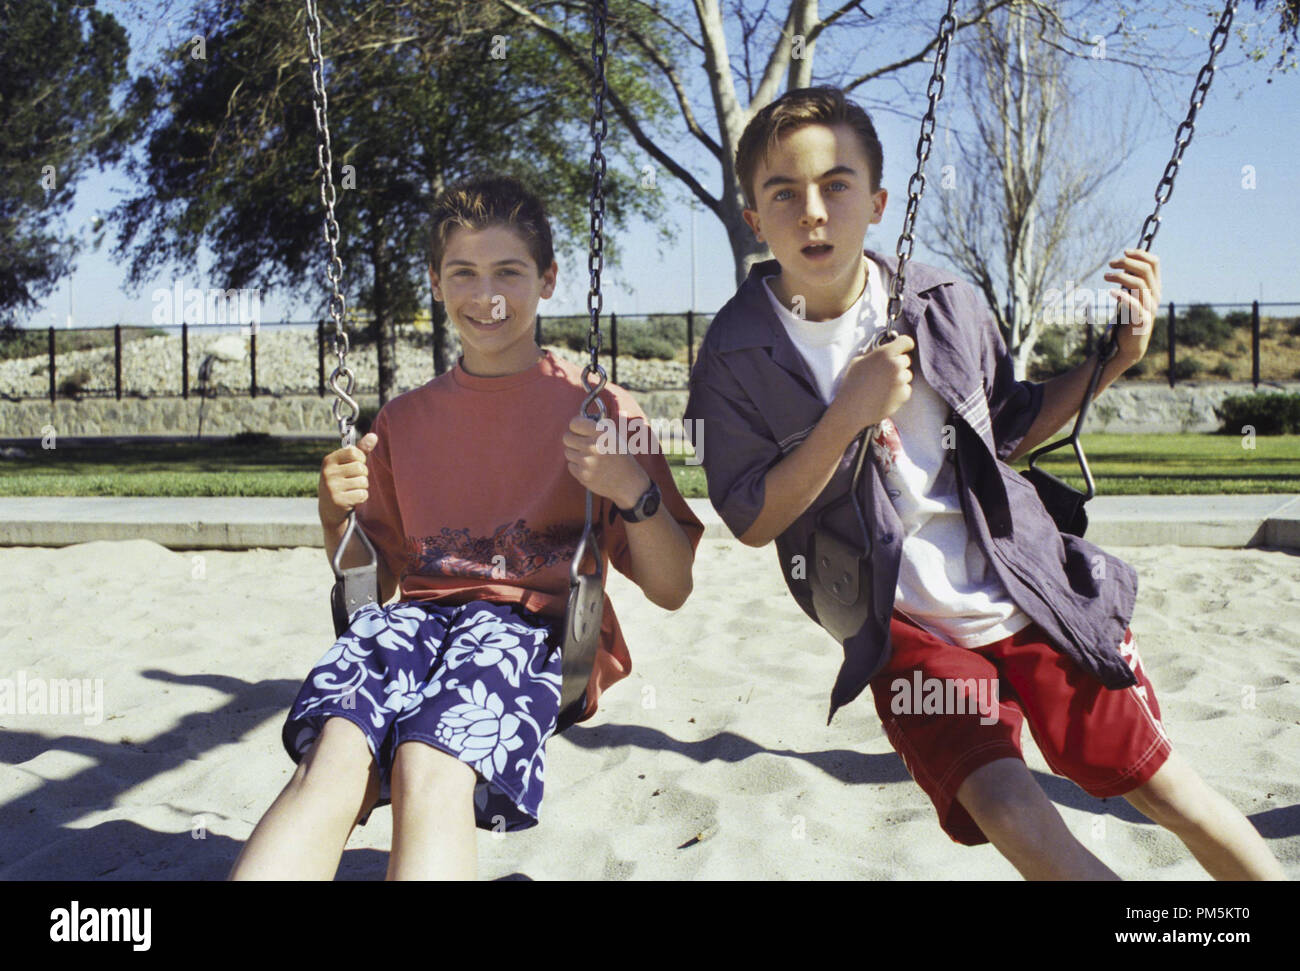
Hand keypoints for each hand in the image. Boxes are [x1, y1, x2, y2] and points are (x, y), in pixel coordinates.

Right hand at [318, 432, 377, 526]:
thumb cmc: (342, 482)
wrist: (329, 510)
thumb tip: (374, 435)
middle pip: (360, 468)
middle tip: (352, 482)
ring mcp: (331, 487)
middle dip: (362, 476)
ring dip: (362, 487)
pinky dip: (361, 497)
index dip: (360, 460)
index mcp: (329, 460)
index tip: (355, 466)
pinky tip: (352, 499)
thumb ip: (361, 450)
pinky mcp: (338, 500)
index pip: (354, 452)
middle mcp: (328, 472)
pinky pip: (362, 494)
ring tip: (352, 490)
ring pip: (363, 481)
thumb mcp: (347, 464)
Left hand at [563, 416, 651, 508]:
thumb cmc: (621, 457)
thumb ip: (596, 428)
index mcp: (601, 432)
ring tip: (589, 457)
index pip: (574, 423)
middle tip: (580, 443)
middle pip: (566, 437)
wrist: (628, 483)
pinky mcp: (582, 475)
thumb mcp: (614, 437)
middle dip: (573, 439)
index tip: (578, 429)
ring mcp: (586, 461)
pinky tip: (590, 467)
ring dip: (575, 453)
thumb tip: (577, 423)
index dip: (575, 426)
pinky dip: (578, 466)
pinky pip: (571, 466)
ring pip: (568, 452)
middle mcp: (592, 445)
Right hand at [830, 333, 914, 436]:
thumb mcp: (858, 362)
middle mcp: (896, 365)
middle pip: (907, 359)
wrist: (852, 409)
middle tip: (885, 372)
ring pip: (908, 374)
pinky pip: (906, 388)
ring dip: (899, 378)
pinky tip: (885, 394)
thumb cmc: (851, 385)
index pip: (907, 341)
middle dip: (898, 363)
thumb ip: (874, 355)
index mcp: (884, 353)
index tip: (902, 349)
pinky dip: (899, 391)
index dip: (905, 345)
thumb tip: (882, 354)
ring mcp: (901, 380)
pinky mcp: (904, 394)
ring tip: (883, 385)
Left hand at [1104, 248, 1160, 363]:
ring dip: (1120, 276)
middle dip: (1127, 262)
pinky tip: (1111, 292)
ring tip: (1105, 276)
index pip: (1154, 263)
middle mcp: (1156, 295)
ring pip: (1139, 284)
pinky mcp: (1142, 320)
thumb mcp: (1131, 295)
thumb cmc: (1128, 317)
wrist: (1130, 344)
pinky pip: (1134, 305)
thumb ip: (1132, 281)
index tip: (1124, 251)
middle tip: (1110, 264)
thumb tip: (1124, 261)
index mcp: (1155, 287)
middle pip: (1146, 270)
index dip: (1140, 254)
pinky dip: (1123, 296)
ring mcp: (1150, 308)